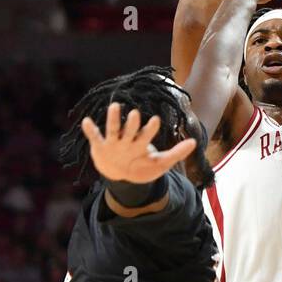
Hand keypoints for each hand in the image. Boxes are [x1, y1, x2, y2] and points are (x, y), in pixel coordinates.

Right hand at [81, 103, 195, 183]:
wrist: (121, 176)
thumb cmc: (142, 167)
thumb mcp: (160, 162)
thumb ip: (177, 153)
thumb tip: (194, 142)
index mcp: (141, 142)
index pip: (147, 134)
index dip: (151, 128)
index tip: (156, 120)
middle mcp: (128, 139)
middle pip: (131, 130)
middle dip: (133, 124)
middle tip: (136, 114)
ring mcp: (114, 142)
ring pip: (113, 129)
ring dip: (114, 119)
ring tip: (115, 106)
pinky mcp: (101, 146)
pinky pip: (95, 137)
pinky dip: (90, 130)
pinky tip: (87, 122)